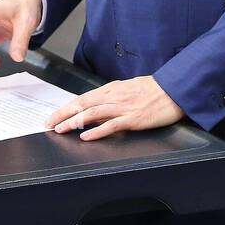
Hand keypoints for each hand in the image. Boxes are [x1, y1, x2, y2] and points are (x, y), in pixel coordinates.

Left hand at [46, 76, 184, 140]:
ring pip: (92, 114)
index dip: (66, 107)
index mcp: (112, 89)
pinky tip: (86, 136)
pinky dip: (97, 131)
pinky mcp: (134, 119)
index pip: (83, 98)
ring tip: (60, 129)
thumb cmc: (156, 89)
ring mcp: (123, 107)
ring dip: (74, 122)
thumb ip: (114, 95)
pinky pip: (111, 125)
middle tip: (48, 123)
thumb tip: (100, 103)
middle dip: (63, 114)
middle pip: (83, 104)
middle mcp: (114, 96)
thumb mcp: (130, 87)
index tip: (54, 115)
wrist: (175, 89)